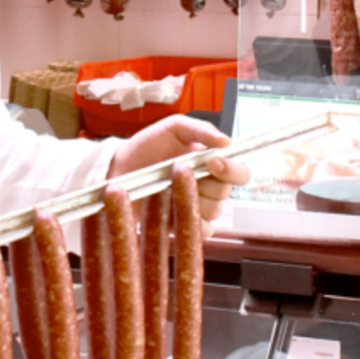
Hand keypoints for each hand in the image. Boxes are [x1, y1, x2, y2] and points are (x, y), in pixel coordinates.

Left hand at [109, 114, 248, 223]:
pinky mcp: (184, 224)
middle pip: (226, 193)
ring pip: (213, 211)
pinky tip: (170, 207)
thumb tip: (226, 140)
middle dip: (206, 183)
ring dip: (192, 199)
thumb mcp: (172, 128)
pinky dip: (188, 220)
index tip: (213, 162)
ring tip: (169, 188)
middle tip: (183, 173)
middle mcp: (208, 186)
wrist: (119, 169)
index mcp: (211, 163)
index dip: (232, 169)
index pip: (239, 172)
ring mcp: (197, 206)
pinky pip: (200, 230)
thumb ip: (200, 130)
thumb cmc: (146, 147)